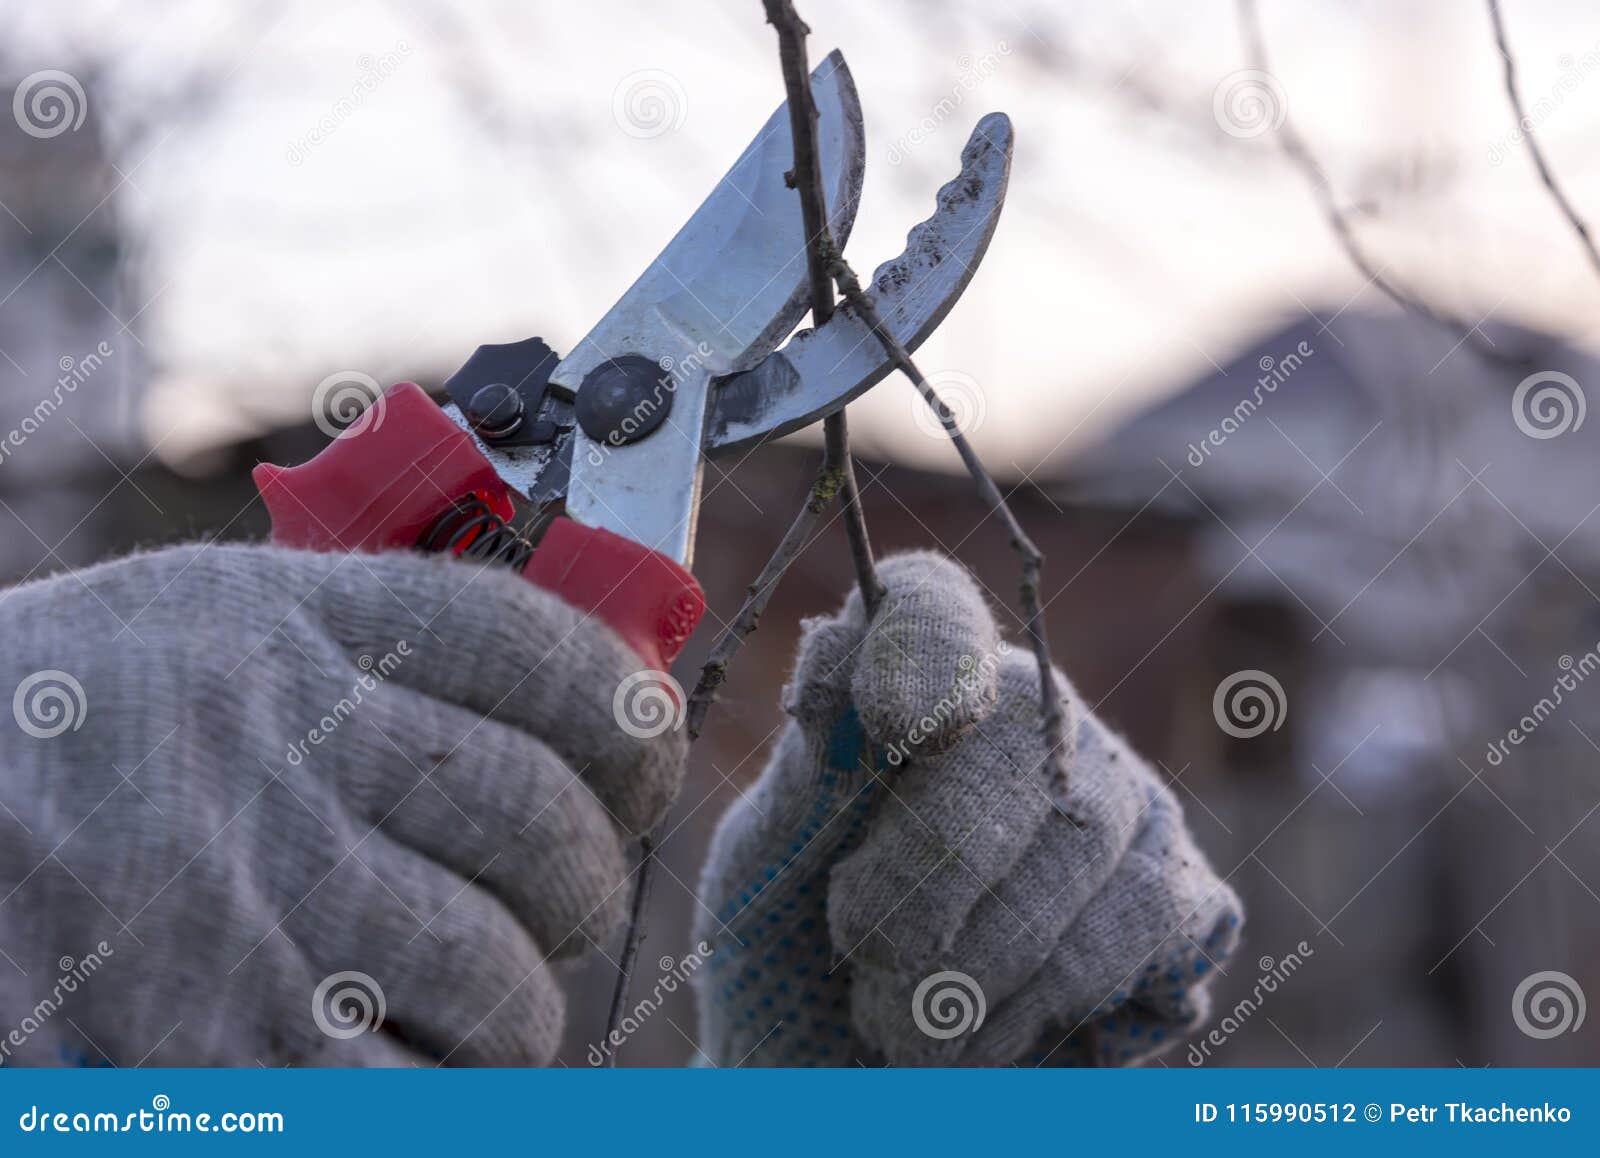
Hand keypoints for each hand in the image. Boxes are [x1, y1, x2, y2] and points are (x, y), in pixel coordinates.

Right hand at [0, 543, 684, 1065]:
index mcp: (294, 632)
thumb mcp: (203, 625)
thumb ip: (368, 646)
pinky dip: (441, 1093)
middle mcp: (286, 759)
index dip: (633, 719)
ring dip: (514, 1007)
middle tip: (557, 896)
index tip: (645, 756)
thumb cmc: (61, 724)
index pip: (546, 657)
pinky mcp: (212, 1062)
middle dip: (582, 880)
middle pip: (547, 832)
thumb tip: (568, 694)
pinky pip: (419, 1103)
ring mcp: (250, 918)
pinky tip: (401, 1062)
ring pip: (501, 989)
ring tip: (474, 998)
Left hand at [694, 552, 1240, 1065]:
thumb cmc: (796, 943)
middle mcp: (1043, 720)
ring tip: (906, 1020)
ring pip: (1077, 875)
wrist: (830, 1064)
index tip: (888, 724)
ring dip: (965, 990)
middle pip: (1010, 768)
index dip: (919, 647)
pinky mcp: (1184, 904)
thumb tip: (839, 639)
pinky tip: (992, 1031)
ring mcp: (1131, 806)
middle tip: (862, 963)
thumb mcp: (774, 850)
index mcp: (927, 679)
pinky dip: (1041, 1022)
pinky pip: (1141, 951)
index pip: (930, 608)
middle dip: (915, 900)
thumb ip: (815, 757)